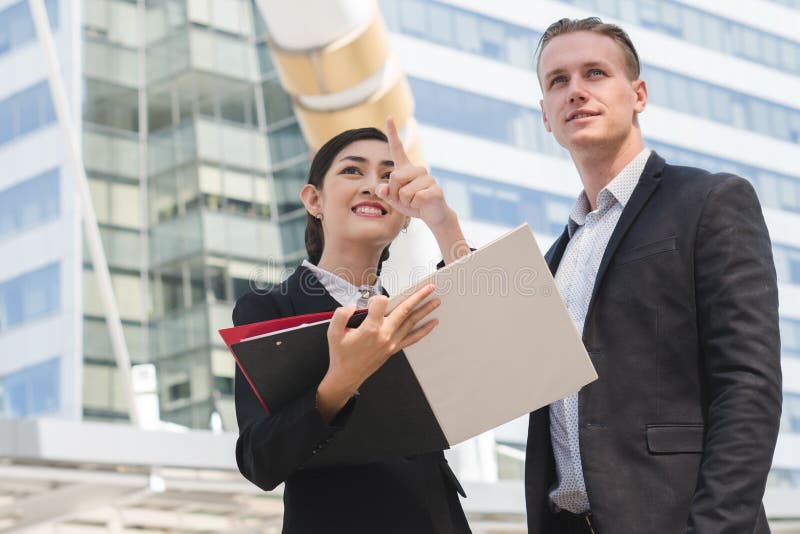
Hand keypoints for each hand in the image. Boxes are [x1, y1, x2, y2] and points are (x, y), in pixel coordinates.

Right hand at [316, 284, 439, 421]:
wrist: (346, 376)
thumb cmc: (341, 354)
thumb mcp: (333, 332)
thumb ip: (341, 314)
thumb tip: (352, 305)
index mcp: (370, 328)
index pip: (381, 304)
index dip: (377, 299)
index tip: (372, 301)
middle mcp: (384, 335)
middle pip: (404, 310)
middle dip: (419, 296)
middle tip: (430, 287)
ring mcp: (391, 342)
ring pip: (411, 322)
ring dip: (425, 310)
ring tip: (436, 300)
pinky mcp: (394, 349)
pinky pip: (413, 338)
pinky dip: (424, 330)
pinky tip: (433, 323)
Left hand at [377, 116, 453, 228]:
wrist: (433, 216)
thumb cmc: (412, 204)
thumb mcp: (394, 199)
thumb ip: (385, 193)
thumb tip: (381, 188)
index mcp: (406, 169)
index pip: (397, 148)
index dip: (392, 133)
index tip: (388, 117)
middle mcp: (417, 169)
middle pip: (394, 177)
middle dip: (395, 194)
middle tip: (406, 199)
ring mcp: (428, 178)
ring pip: (404, 192)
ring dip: (406, 202)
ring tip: (415, 202)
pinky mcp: (435, 189)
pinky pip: (416, 198)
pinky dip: (415, 206)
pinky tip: (422, 205)